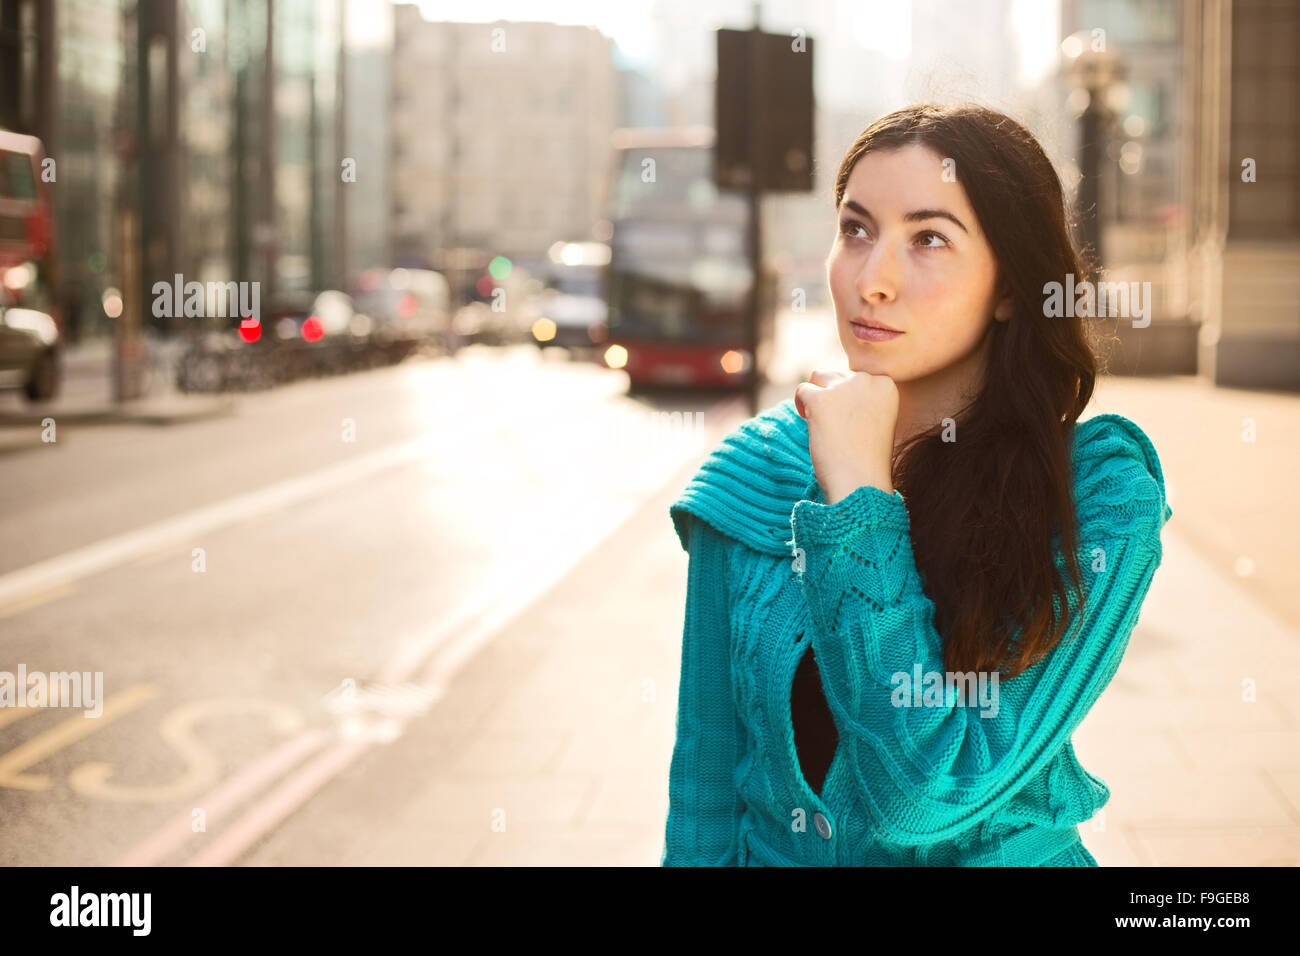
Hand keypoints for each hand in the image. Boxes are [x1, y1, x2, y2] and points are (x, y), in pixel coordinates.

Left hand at [794, 369, 898, 504]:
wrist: (860, 482)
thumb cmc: (868, 459)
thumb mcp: (875, 421)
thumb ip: (862, 400)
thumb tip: (835, 385)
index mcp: (886, 385)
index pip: (858, 377)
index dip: (848, 397)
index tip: (850, 421)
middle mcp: (867, 380)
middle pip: (837, 375)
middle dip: (832, 396)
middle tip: (835, 427)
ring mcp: (844, 388)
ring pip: (819, 377)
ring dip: (816, 396)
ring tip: (820, 422)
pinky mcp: (821, 399)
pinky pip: (802, 390)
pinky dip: (801, 405)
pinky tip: (808, 423)